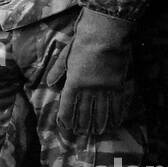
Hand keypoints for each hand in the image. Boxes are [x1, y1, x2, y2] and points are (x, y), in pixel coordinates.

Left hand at [55, 9, 132, 138]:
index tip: (66, 127)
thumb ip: (57, 71)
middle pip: (85, 112)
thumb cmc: (83, 42)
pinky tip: (113, 123)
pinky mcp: (118, 85)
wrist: (105, 33)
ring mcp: (104, 88)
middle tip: (82, 133)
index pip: (68, 106)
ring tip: (97, 132)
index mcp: (73, 82)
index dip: (67, 119)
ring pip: (101, 112)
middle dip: (82, 124)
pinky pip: (117, 105)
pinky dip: (115, 116)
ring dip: (98, 124)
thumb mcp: (66, 56)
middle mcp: (88, 89)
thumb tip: (49, 84)